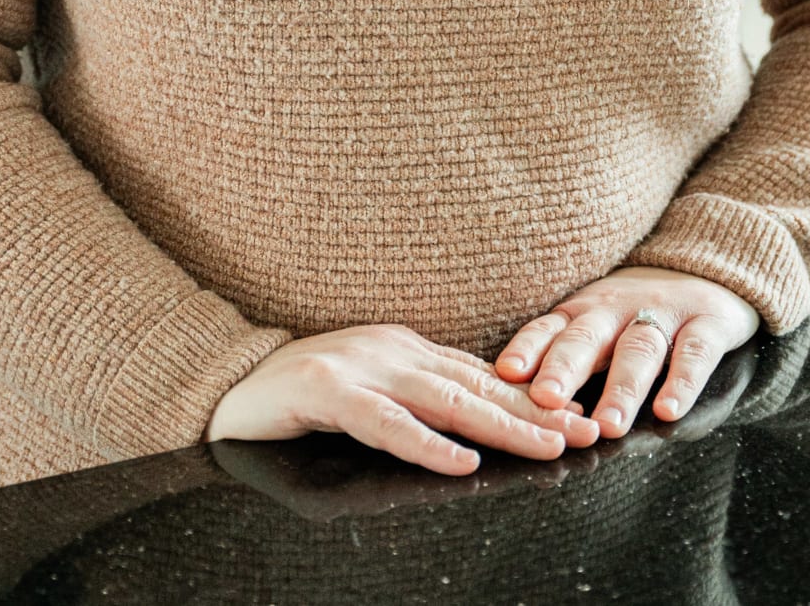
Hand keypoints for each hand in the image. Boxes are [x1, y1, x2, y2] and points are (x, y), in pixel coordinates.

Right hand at [202, 322, 601, 474]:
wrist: (223, 384)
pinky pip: (385, 423)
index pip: (482, 373)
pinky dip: (426, 443)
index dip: (533, 395)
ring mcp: (359, 366)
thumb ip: (416, 400)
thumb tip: (476, 423)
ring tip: (547, 446)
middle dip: (535, 408)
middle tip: (585, 431)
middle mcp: (391, 348)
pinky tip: (461, 462)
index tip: (580, 416)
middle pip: (476, 382)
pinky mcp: (325, 392)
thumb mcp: (370, 393)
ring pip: (444, 398)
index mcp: (404, 348)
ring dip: (501, 424)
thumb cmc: (298, 397)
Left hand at [493, 265, 760, 436]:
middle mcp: (619, 309)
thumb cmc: (636, 310)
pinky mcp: (708, 323)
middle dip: (565, 367)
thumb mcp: (595, 322)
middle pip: (588, 336)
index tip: (506, 374)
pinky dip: (682, 382)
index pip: (550, 328)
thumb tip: (508, 397)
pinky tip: (669, 412)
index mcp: (584, 311)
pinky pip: (695, 352)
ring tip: (609, 426)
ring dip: (622, 387)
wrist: (709, 268)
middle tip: (546, 400)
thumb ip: (561, 352)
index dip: (528, 349)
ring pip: (639, 349)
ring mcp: (664, 314)